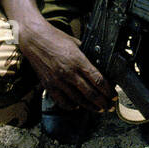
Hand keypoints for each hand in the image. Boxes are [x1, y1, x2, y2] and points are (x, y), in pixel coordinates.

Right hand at [1, 0, 116, 112]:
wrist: (34, 39)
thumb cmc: (56, 38)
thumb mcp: (76, 44)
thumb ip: (87, 56)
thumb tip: (99, 65)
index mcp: (78, 60)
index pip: (97, 80)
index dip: (108, 90)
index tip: (114, 95)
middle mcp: (68, 73)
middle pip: (90, 93)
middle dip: (102, 102)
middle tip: (109, 107)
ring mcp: (57, 81)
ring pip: (77, 100)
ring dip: (90, 107)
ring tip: (98, 109)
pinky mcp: (48, 85)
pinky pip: (62, 101)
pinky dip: (71, 106)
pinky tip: (77, 106)